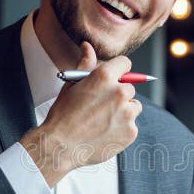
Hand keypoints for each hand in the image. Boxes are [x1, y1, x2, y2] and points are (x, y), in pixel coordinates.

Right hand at [19, 41, 141, 185]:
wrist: (60, 146)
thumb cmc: (63, 115)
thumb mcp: (72, 85)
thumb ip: (85, 64)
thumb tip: (88, 46)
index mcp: (105, 77)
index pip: (125, 64)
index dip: (118, 70)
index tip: (114, 78)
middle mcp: (119, 93)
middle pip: (129, 87)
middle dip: (118, 94)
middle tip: (101, 105)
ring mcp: (127, 114)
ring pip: (133, 106)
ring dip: (123, 111)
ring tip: (103, 120)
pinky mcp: (131, 132)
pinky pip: (132, 125)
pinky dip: (122, 128)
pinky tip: (105, 132)